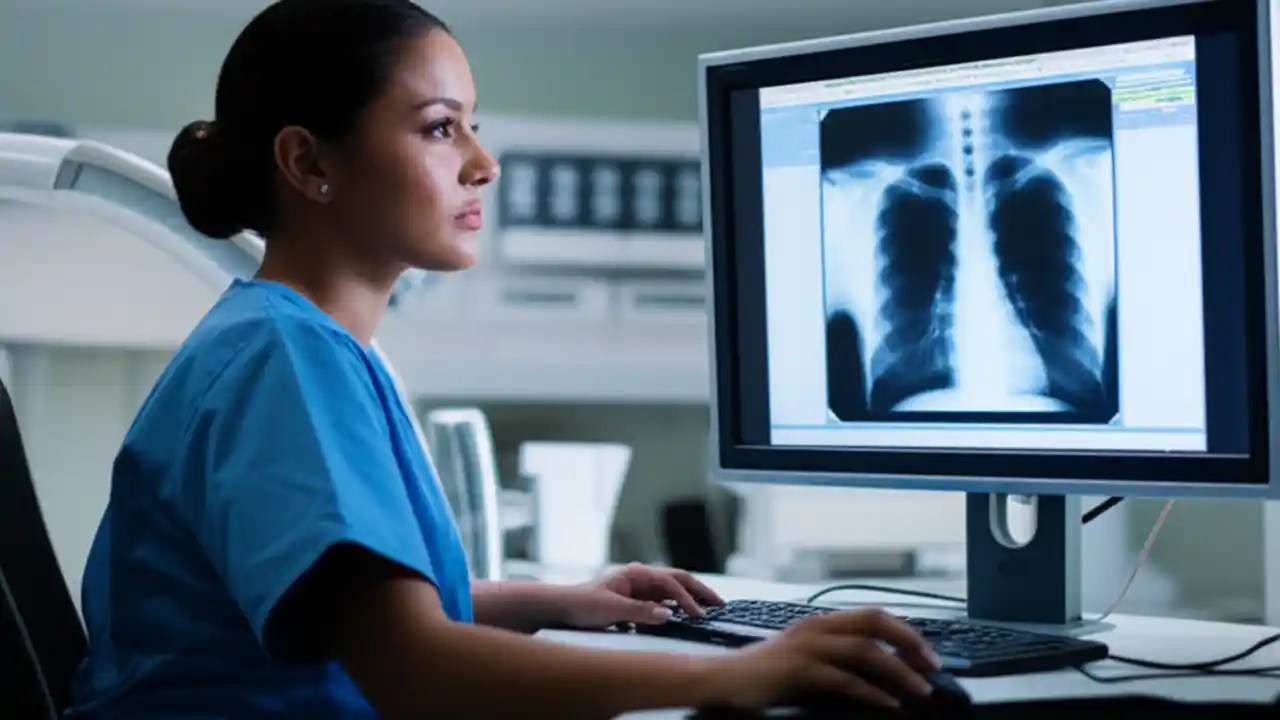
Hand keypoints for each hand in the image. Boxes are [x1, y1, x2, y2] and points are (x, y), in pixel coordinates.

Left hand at [558, 563, 725, 628]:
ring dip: (691, 597)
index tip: (699, 614)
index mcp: (636, 573)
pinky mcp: (636, 599)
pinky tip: (686, 614)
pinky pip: (662, 600)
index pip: (670, 583)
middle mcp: (640, 577)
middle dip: (699, 591)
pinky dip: (677, 606)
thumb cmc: (583, 605)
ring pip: (672, 590)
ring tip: (710, 607)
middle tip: (720, 603)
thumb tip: (668, 615)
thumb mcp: (612, 609)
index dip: (687, 598)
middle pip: (677, 580)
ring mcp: (639, 587)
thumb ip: (641, 612)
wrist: (562, 607)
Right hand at [712, 608, 941, 710]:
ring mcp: (808, 646)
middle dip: (911, 642)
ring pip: (866, 651)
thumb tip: (880, 667)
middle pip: (876, 622)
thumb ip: (836, 656)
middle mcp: (817, 626)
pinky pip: (845, 679)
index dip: (906, 631)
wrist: (724, 680)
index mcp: (821, 621)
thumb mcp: (805, 657)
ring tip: (920, 689)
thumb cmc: (764, 673)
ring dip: (900, 671)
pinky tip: (888, 704)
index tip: (927, 653)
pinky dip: (872, 693)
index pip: (873, 615)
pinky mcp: (799, 670)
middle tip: (934, 666)